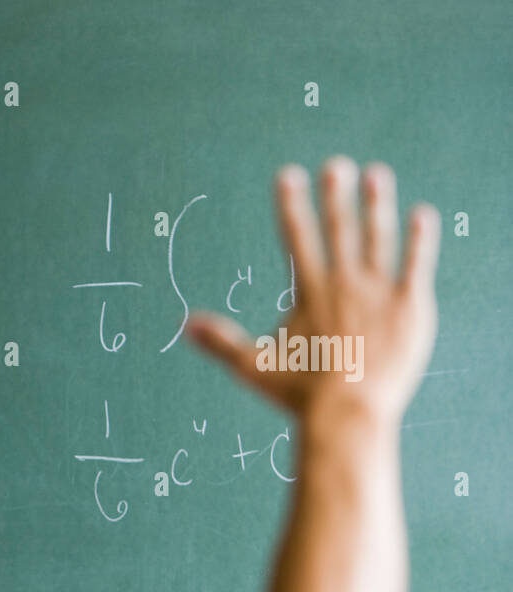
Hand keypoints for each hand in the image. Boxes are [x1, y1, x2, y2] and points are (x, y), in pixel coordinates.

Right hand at [187, 156, 440, 423]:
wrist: (348, 412)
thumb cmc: (299, 395)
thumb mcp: (252, 367)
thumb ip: (220, 341)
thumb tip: (184, 325)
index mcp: (309, 292)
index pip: (296, 238)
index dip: (291, 204)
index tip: (288, 175)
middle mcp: (343, 283)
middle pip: (339, 229)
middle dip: (335, 195)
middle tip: (335, 165)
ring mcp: (379, 292)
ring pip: (377, 238)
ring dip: (376, 204)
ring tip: (375, 174)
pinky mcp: (410, 306)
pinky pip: (416, 264)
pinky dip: (419, 238)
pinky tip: (422, 214)